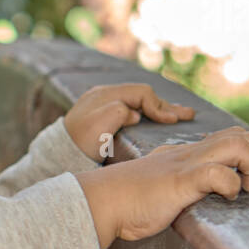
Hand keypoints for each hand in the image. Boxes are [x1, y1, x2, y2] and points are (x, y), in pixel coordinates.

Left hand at [63, 83, 195, 160]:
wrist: (58, 156)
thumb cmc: (79, 141)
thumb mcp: (100, 123)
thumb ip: (120, 112)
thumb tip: (135, 113)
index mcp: (105, 94)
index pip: (142, 93)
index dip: (160, 106)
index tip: (173, 121)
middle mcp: (104, 96)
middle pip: (142, 97)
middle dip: (165, 106)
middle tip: (189, 115)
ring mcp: (102, 107)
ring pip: (137, 105)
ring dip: (157, 111)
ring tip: (179, 117)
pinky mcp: (101, 121)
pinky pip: (130, 113)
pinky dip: (145, 116)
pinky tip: (155, 123)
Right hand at [75, 126, 248, 248]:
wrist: (101, 201)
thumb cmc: (126, 201)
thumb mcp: (157, 185)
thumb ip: (174, 184)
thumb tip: (187, 194)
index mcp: (184, 154)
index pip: (227, 137)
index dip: (248, 152)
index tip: (246, 179)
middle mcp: (189, 153)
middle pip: (241, 134)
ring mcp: (186, 165)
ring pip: (237, 145)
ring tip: (247, 187)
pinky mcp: (181, 181)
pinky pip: (219, 174)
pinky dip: (231, 185)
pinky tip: (225, 197)